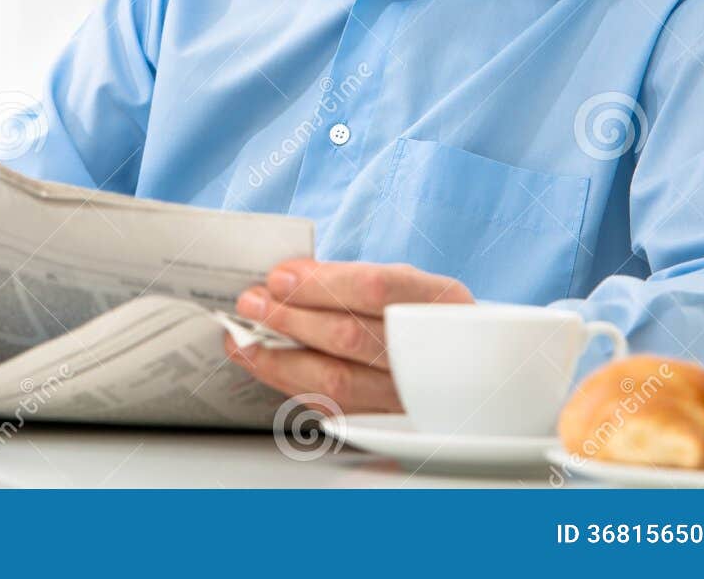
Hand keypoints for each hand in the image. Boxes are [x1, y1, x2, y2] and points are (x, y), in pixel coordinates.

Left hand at [225, 258, 472, 413]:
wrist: (459, 366)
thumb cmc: (417, 315)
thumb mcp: (403, 284)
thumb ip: (351, 280)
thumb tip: (284, 280)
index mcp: (443, 303)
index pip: (376, 289)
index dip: (322, 283)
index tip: (279, 277)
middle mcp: (433, 353)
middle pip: (350, 337)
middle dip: (291, 318)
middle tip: (252, 303)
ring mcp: (412, 397)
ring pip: (337, 382)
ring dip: (279, 357)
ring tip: (244, 337)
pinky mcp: (387, 425)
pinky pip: (330, 408)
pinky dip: (290, 384)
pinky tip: (265, 364)